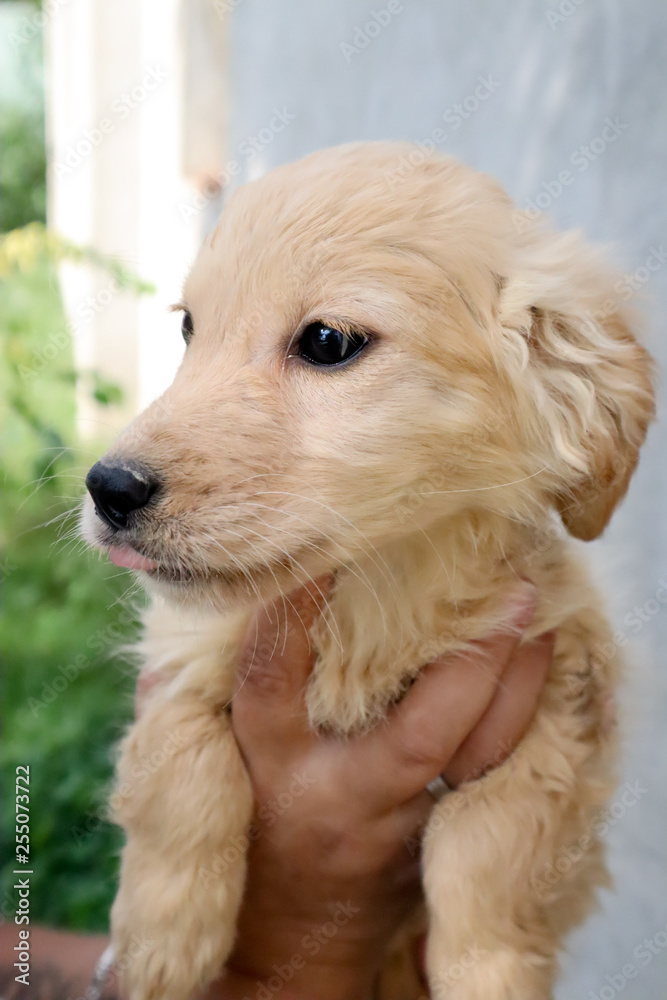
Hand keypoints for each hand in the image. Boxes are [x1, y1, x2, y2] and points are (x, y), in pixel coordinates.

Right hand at [202, 578, 552, 999]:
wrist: (286, 946)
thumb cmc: (243, 829)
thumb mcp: (203, 761)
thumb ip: (191, 695)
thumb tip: (196, 606)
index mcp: (267, 762)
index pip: (274, 676)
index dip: (295, 607)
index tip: (329, 547)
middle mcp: (338, 793)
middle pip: (416, 731)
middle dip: (470, 660)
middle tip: (508, 589)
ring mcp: (396, 825)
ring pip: (474, 758)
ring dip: (516, 688)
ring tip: (536, 617)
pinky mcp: (435, 843)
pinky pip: (491, 779)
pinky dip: (520, 722)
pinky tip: (536, 668)